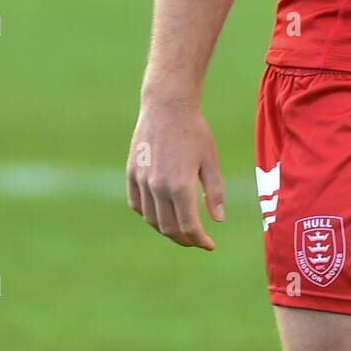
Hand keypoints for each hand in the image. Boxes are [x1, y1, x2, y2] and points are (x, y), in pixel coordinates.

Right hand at [126, 99, 224, 249]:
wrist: (167, 106)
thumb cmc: (195, 131)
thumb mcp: (210, 161)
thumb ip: (214, 192)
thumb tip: (218, 220)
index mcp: (180, 186)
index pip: (189, 227)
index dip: (199, 240)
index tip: (209, 245)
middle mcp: (158, 187)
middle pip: (169, 228)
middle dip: (184, 239)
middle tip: (196, 240)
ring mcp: (142, 181)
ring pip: (151, 219)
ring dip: (166, 229)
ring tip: (180, 230)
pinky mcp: (132, 172)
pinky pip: (137, 204)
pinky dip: (148, 214)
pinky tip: (160, 214)